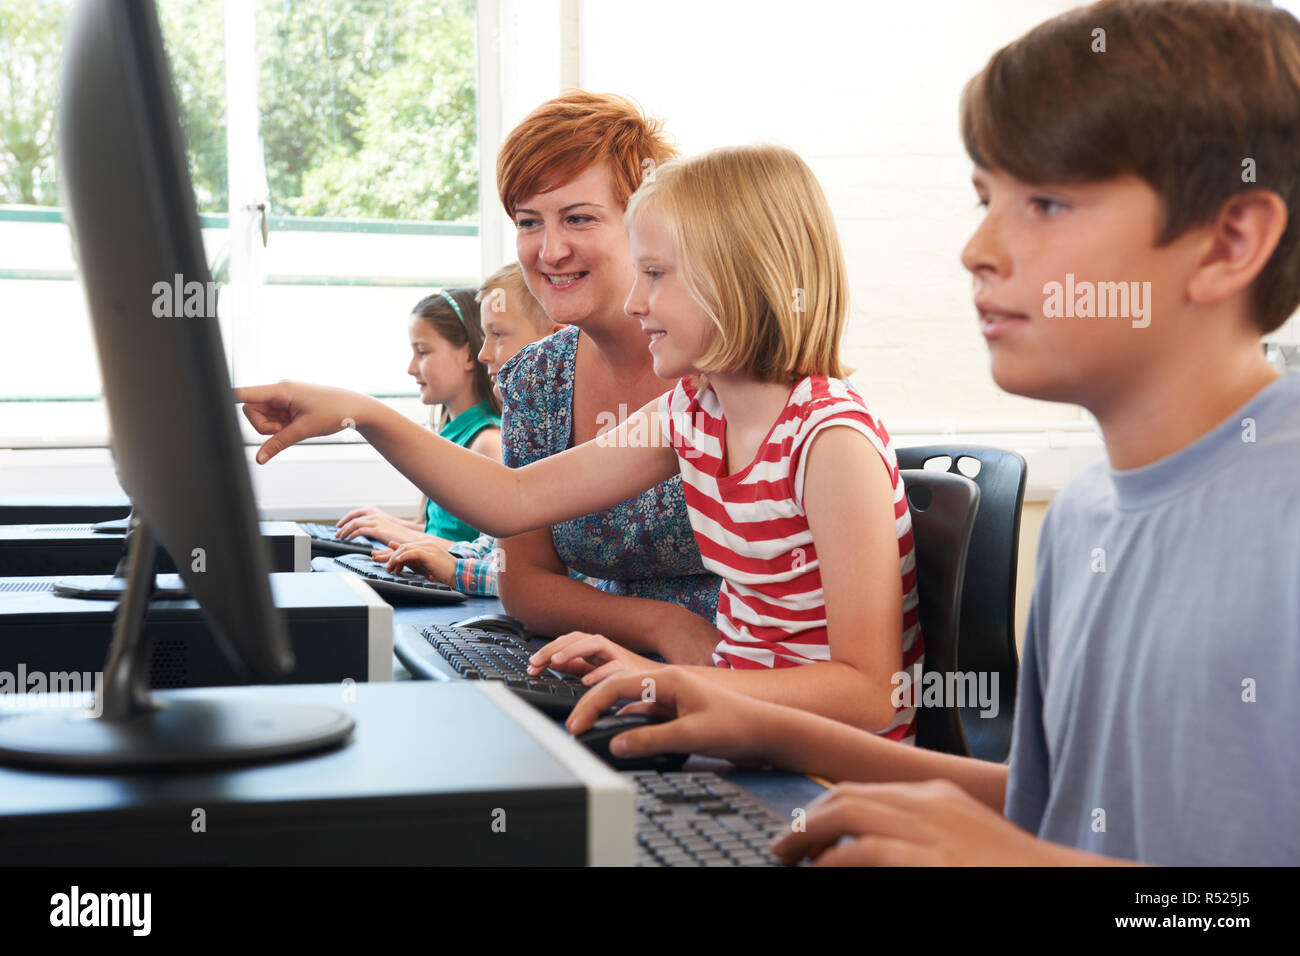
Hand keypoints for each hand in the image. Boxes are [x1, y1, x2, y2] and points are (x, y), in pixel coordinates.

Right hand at [236, 381, 371, 463]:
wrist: (355, 408)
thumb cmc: (334, 412)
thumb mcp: (304, 430)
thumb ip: (278, 443)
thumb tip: (259, 458)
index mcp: (281, 390)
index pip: (246, 393)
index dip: (228, 397)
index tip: (209, 397)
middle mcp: (279, 390)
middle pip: (251, 411)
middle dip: (263, 426)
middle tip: (284, 431)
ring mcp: (282, 397)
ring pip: (261, 417)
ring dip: (272, 428)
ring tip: (294, 428)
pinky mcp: (287, 405)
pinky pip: (273, 419)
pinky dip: (280, 427)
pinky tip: (295, 426)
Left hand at [338, 507, 423, 545]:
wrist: (410, 538)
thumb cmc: (399, 536)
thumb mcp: (384, 529)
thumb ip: (374, 528)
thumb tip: (365, 533)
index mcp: (376, 513)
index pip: (356, 512)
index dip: (346, 518)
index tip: (339, 525)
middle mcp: (375, 514)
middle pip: (353, 516)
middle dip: (343, 525)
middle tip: (337, 532)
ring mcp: (376, 521)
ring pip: (354, 523)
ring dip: (345, 530)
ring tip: (340, 537)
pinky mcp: (377, 529)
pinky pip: (360, 530)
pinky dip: (352, 535)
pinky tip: (348, 540)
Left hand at [371, 540, 456, 585]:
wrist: (459, 574)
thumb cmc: (445, 572)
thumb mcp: (426, 567)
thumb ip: (413, 562)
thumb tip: (400, 560)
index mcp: (425, 546)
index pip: (403, 547)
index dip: (390, 552)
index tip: (378, 556)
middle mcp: (425, 544)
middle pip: (401, 546)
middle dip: (387, 553)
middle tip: (374, 557)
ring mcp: (427, 547)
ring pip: (404, 549)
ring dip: (393, 558)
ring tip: (387, 566)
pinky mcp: (428, 553)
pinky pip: (411, 552)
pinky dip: (401, 557)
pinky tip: (395, 562)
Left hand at [527, 632, 656, 685]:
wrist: (660, 683)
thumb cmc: (628, 676)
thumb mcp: (595, 670)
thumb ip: (575, 665)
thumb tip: (552, 664)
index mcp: (594, 648)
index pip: (566, 642)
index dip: (547, 651)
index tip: (531, 666)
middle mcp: (604, 647)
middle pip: (576, 638)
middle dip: (553, 648)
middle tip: (535, 662)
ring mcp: (618, 654)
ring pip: (593, 644)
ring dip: (573, 651)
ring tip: (555, 661)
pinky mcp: (631, 667)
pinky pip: (614, 666)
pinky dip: (599, 672)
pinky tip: (586, 680)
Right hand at [563, 667, 777, 765]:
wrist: (766, 732)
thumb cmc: (737, 726)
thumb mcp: (691, 735)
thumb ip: (651, 740)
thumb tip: (616, 744)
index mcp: (668, 679)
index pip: (616, 686)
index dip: (591, 704)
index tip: (576, 726)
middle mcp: (666, 685)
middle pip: (617, 691)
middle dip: (592, 708)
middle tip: (573, 730)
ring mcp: (670, 700)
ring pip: (629, 706)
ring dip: (609, 718)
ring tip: (588, 735)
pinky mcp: (675, 715)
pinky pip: (643, 719)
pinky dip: (628, 729)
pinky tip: (620, 742)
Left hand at [771, 779, 1051, 865]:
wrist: (1059, 881)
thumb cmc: (1014, 870)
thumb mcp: (966, 840)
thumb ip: (927, 837)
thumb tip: (877, 851)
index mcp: (937, 796)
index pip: (866, 791)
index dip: (827, 807)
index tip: (805, 825)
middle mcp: (927, 803)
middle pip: (848, 796)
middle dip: (809, 818)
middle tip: (785, 843)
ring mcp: (926, 829)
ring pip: (846, 814)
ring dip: (808, 835)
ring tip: (787, 855)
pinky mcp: (925, 859)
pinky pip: (863, 851)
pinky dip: (833, 860)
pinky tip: (819, 870)